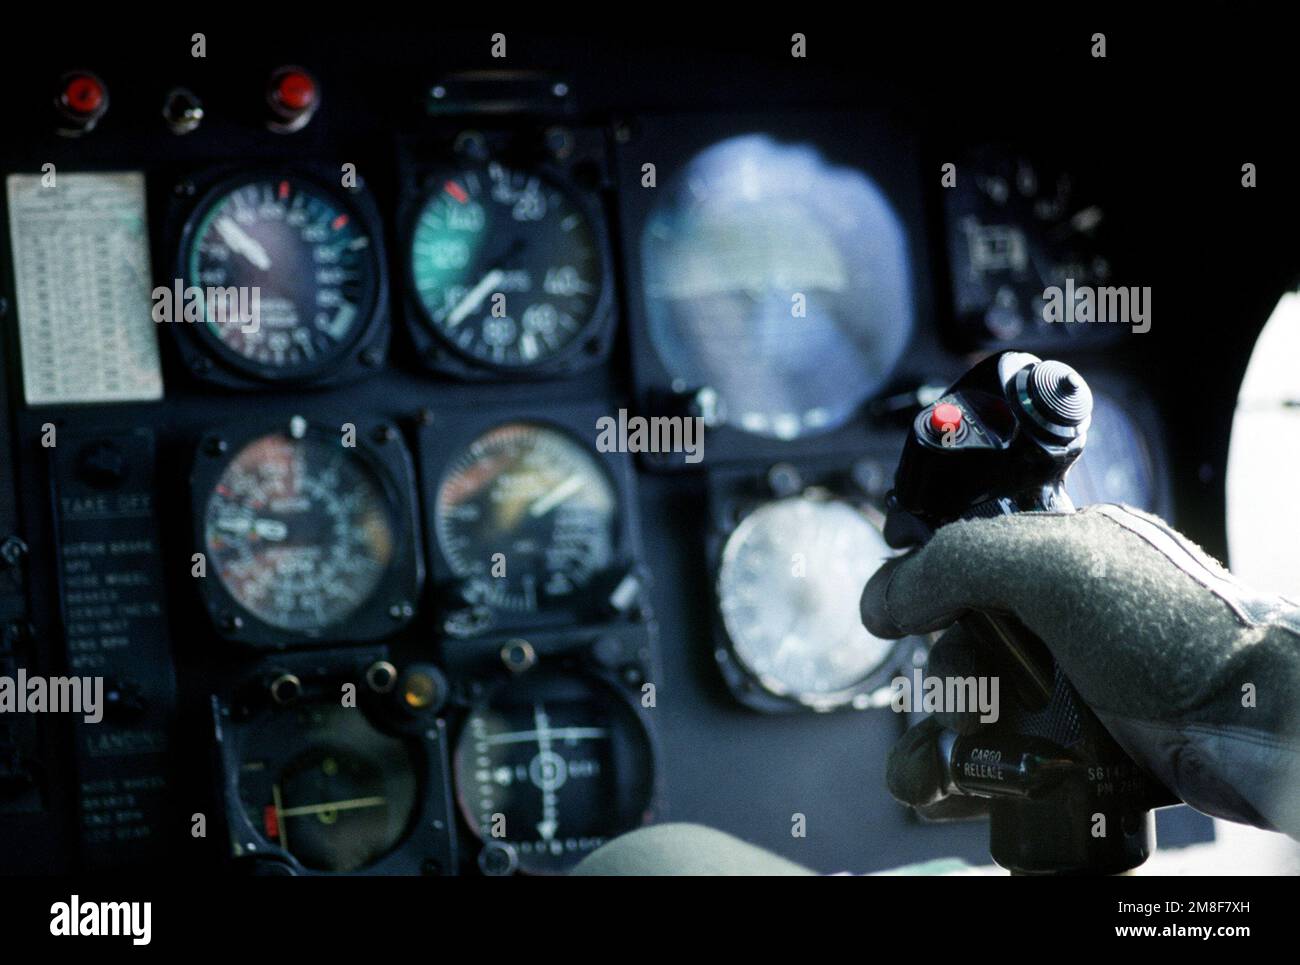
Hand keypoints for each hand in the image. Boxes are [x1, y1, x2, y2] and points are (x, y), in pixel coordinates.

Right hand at [860, 504, 1299, 837]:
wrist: (1261, 723)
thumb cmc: (1175, 631)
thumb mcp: (1050, 562)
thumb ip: (952, 562)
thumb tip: (878, 601)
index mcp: (1061, 554)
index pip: (965, 564)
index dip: (928, 594)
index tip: (907, 623)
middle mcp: (1065, 619)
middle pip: (961, 648)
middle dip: (938, 685)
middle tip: (955, 709)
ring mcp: (1078, 687)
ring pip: (976, 712)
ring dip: (937, 746)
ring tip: (935, 773)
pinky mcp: (1087, 752)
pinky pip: (1008, 764)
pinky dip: (974, 781)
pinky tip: (959, 793)